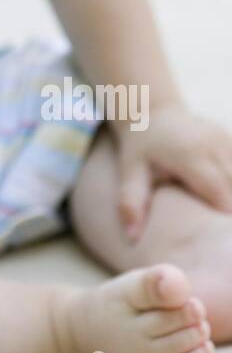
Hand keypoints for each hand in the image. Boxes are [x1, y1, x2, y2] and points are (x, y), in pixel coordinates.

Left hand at [113, 102, 231, 242]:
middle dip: (230, 210)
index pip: (217, 189)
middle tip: (224, 236)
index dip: (225, 212)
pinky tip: (224, 199)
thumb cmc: (141, 148)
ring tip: (224, 223)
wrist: (153, 114)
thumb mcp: (130, 171)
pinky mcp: (230, 140)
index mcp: (188, 153)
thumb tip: (132, 238)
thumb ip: (131, 202)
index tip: (223, 238)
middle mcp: (211, 143)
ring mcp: (224, 139)